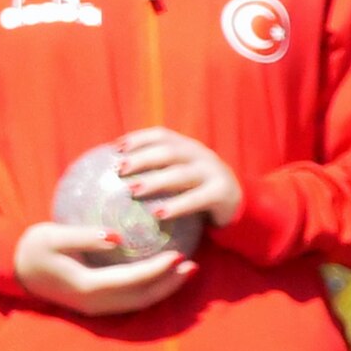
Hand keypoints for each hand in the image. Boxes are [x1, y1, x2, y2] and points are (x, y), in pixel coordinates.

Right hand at [11, 221, 193, 316]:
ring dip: (164, 288)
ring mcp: (97, 306)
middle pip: (143, 297)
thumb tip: (115, 237)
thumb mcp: (51, 236)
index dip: (158, 270)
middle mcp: (96, 302)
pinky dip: (150, 289)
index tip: (178, 254)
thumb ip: (84, 237)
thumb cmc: (31, 249)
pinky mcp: (96, 303)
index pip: (132, 280)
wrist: (14, 271)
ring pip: (139, 302)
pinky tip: (161, 275)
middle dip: (171, 284)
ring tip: (185, 271)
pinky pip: (131, 299)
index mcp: (88, 286)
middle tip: (193, 265)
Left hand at [111, 128, 243, 242]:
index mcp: (187, 147)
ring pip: (181, 174)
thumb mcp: (179, 176)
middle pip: (168, 151)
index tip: (115, 147)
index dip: (138, 138)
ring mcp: (213, 172)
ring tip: (133, 190)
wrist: (237, 203)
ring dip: (155, 181)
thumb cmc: (197, 190)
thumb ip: (156, 172)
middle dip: (142, 158)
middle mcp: (200, 155)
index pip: (161, 135)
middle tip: (119, 170)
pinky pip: (197, 199)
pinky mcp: (222, 193)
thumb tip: (114, 177)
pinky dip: (177, 206)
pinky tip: (158, 214)